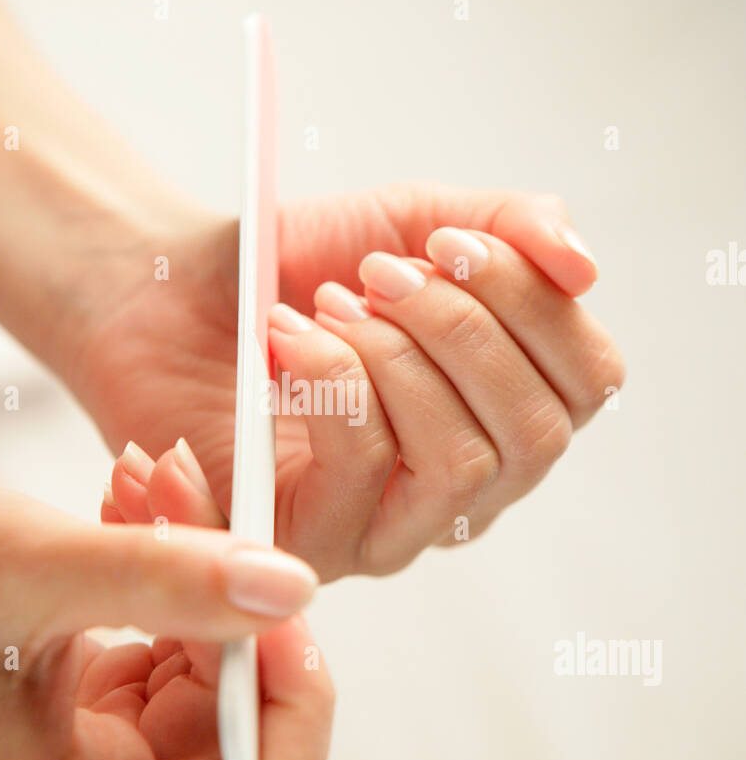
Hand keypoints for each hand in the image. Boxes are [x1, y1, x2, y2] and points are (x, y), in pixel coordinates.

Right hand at [0, 485, 327, 759]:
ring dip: (210, 587)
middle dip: (244, 617)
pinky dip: (180, 592)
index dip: (296, 705)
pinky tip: (135, 523)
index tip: (280, 601)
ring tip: (151, 493)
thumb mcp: (30, 566)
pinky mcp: (105, 737)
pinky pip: (187, 669)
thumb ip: (166, 577)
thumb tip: (295, 588)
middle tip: (201, 504)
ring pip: (223, 691)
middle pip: (249, 740)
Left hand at [69, 184, 624, 578]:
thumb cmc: (291, 267)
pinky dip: (332, 380)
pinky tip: (289, 342)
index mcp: (506, 409)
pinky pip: (365, 467)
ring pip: (462, 461)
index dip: (531, 302)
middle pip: (537, 431)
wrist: (170, 289)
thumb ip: (511, 225)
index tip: (444, 242)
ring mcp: (395, 525)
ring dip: (396, 357)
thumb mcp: (413, 219)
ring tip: (332, 305)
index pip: (589, 379)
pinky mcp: (315, 540)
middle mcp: (466, 483)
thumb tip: (583, 268)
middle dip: (463, 328)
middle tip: (380, 274)